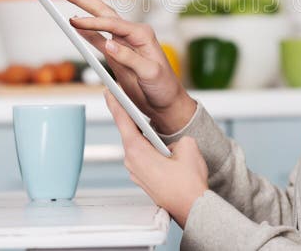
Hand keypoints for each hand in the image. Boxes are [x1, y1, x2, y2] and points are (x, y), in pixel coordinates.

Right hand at [56, 0, 195, 131]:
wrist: (166, 103)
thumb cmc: (164, 87)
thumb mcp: (150, 73)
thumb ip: (130, 58)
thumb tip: (109, 44)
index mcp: (142, 35)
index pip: (113, 24)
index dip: (92, 22)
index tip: (74, 21)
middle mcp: (132, 35)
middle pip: (104, 12)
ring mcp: (122, 43)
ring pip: (99, 21)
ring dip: (82, 8)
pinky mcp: (115, 55)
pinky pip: (96, 39)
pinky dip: (85, 30)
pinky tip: (74, 23)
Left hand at [104, 89, 207, 227]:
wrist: (192, 209)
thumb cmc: (188, 183)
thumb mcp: (188, 147)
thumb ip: (178, 137)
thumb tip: (174, 145)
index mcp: (138, 151)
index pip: (123, 121)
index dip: (116, 103)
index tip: (109, 91)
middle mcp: (132, 162)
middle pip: (129, 133)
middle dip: (132, 119)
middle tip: (128, 101)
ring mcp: (136, 173)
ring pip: (138, 147)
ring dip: (144, 137)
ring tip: (149, 124)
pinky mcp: (143, 180)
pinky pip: (143, 159)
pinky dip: (149, 151)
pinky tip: (160, 149)